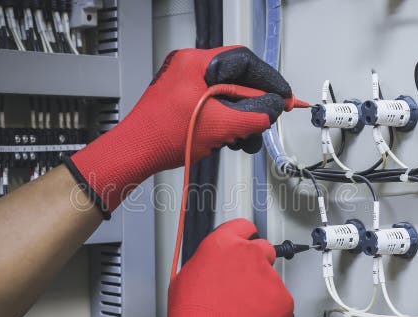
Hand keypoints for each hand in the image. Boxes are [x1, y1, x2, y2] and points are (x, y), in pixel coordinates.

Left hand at [64, 46, 292, 215]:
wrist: (134, 154)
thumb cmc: (161, 136)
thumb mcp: (221, 125)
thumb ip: (254, 115)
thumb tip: (274, 108)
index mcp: (195, 63)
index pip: (244, 61)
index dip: (269, 79)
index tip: (283, 96)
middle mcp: (189, 69)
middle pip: (236, 81)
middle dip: (254, 106)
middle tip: (266, 119)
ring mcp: (184, 86)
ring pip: (226, 97)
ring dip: (240, 119)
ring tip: (244, 138)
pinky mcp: (181, 103)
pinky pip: (213, 107)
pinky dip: (225, 123)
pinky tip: (229, 139)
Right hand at [164, 219, 293, 316]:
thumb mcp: (183, 281)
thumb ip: (204, 264)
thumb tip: (206, 266)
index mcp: (221, 246)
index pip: (242, 226)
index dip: (243, 236)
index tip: (244, 242)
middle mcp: (248, 255)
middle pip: (262, 248)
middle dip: (256, 262)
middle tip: (243, 283)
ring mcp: (269, 276)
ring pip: (271, 278)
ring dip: (261, 290)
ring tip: (243, 311)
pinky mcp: (283, 299)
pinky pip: (280, 301)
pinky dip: (271, 310)